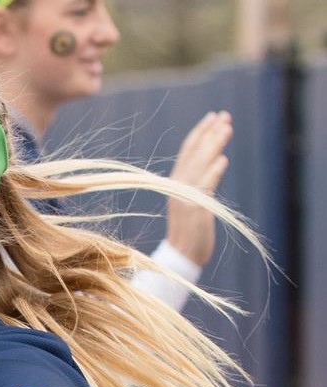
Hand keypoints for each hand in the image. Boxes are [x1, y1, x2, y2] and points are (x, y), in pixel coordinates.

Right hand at [164, 110, 231, 268]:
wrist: (181, 257)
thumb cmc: (189, 231)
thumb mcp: (190, 202)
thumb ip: (197, 183)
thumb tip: (212, 161)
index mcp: (175, 183)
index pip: (187, 152)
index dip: (199, 133)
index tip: (212, 117)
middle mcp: (178, 187)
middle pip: (193, 154)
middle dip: (209, 133)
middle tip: (224, 115)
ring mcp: (185, 199)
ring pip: (199, 166)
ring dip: (213, 146)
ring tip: (227, 128)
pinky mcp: (195, 211)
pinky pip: (204, 188)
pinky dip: (212, 173)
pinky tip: (222, 160)